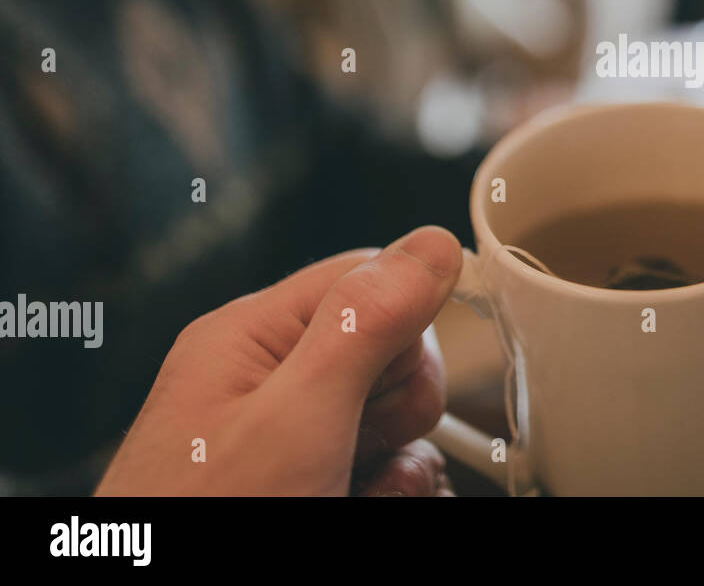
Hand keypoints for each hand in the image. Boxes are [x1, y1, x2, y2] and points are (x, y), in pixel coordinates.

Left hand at [96, 227, 462, 495]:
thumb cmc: (206, 525)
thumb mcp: (295, 416)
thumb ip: (364, 322)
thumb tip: (431, 244)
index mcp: (251, 336)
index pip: (365, 276)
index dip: (404, 320)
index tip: (402, 372)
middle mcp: (271, 382)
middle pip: (393, 351)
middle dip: (398, 404)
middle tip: (355, 443)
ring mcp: (295, 441)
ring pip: (402, 419)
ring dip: (402, 462)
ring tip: (350, 493)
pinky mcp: (316, 487)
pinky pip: (394, 470)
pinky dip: (394, 494)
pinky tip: (359, 506)